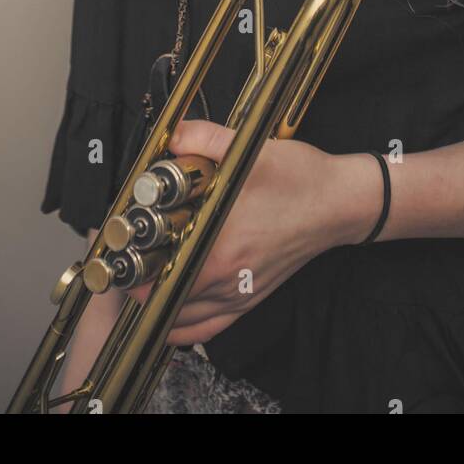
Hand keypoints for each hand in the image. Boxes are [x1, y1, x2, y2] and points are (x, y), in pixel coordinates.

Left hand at [124, 118, 336, 345]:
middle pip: (163, 300)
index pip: (158, 275)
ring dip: (156, 303)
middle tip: (129, 255)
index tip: (122, 243)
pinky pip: (207, 329)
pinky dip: (182, 326)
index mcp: (221, 248)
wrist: (341, 204)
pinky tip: (169, 312)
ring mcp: (241, 295)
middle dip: (139, 280)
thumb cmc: (300, 180)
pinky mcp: (252, 300)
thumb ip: (205, 138)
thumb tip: (172, 134)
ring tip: (142, 278)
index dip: (132, 263)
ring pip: (182, 320)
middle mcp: (229, 280)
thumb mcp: (251, 150)